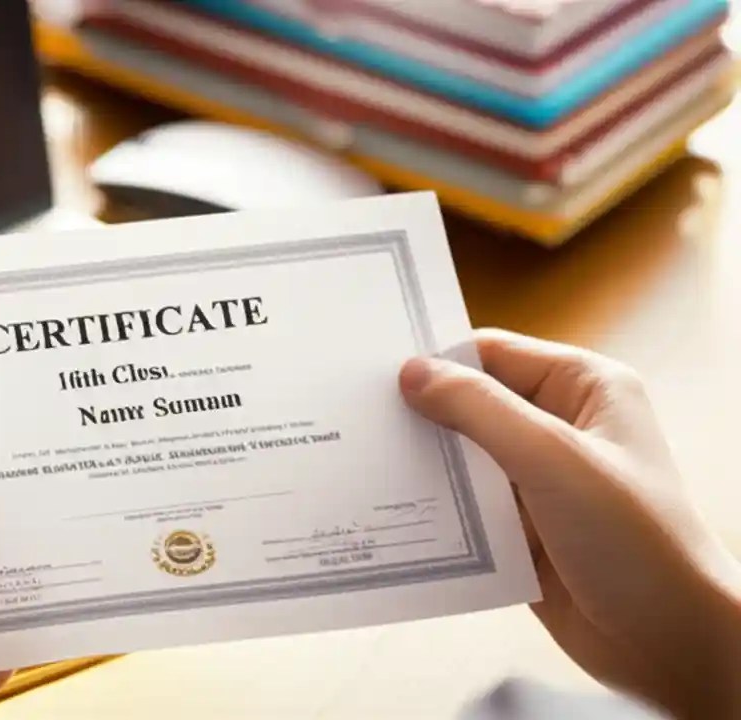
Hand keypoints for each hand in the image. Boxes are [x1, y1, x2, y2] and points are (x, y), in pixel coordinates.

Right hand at [399, 329, 740, 719]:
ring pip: (464, 460)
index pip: (493, 354)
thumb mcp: (551, 458)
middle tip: (357, 422)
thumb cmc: (637, 542)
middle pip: (472, 405)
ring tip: (363, 466)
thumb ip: (477, 409)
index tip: (376, 374)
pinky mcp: (525, 532)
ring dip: (425, 468)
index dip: (438, 361)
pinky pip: (466, 509)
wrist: (671, 643)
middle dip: (422, 417)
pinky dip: (435, 512)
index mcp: (585, 388)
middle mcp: (564, 428)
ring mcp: (543, 482)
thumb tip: (412, 373)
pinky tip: (392, 514)